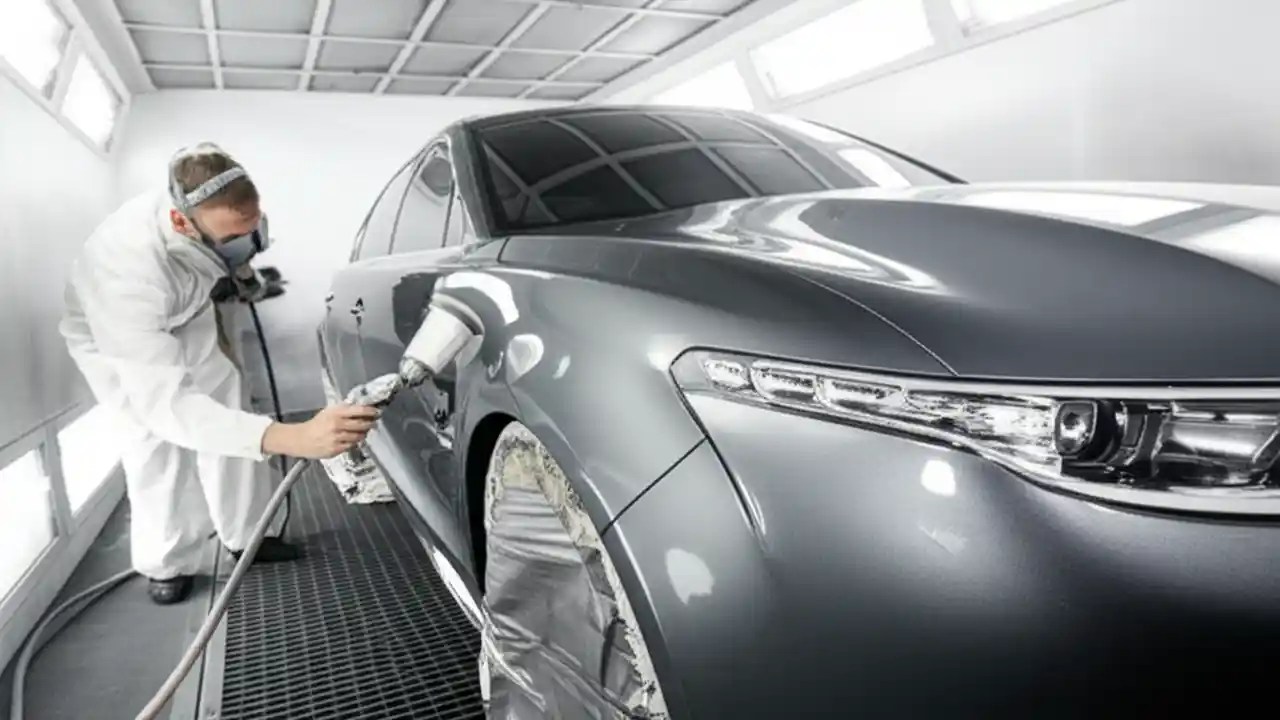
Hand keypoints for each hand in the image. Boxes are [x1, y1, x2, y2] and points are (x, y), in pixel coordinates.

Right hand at [262, 404, 379, 458]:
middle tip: (374, 422)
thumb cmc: (316, 424)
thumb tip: (362, 407)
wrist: (301, 439)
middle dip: (370, 423)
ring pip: (359, 436)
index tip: (377, 412)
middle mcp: (337, 425)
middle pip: (362, 424)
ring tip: (364, 431)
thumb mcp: (329, 412)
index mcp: (336, 413)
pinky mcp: (336, 449)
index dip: (370, 411)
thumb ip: (344, 410)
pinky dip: (355, 442)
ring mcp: (337, 438)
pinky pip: (352, 445)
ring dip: (364, 433)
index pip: (359, 410)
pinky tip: (353, 439)